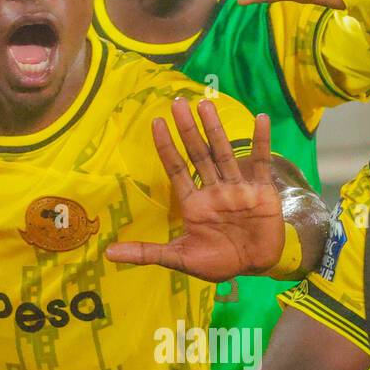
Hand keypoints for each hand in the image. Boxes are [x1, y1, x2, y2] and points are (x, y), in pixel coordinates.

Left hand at [105, 98, 283, 281]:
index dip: (166, 146)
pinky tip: (260, 119)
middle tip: (178, 102)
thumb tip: (108, 254)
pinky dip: (261, 141)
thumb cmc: (217, 262)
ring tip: (206, 104)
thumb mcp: (179, 258)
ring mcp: (237, 188)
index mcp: (193, 202)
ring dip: (215, 129)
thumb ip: (147, 252)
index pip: (176, 168)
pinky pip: (260, 163)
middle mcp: (213, 189)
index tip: (156, 123)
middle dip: (188, 130)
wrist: (256, 267)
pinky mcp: (262, 191)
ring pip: (223, 154)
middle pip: (198, 154)